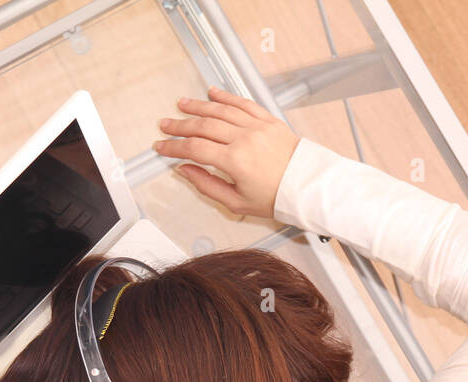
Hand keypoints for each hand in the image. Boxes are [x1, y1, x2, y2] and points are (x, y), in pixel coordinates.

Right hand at [154, 87, 299, 218]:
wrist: (306, 187)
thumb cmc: (275, 197)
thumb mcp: (236, 202)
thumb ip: (206, 185)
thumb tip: (185, 171)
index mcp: (235, 161)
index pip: (194, 149)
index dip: (174, 147)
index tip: (161, 147)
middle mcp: (245, 139)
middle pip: (204, 126)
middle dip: (180, 125)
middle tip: (165, 125)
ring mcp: (257, 127)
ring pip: (221, 111)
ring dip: (198, 106)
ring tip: (182, 104)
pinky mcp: (268, 121)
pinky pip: (243, 103)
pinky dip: (226, 97)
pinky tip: (213, 93)